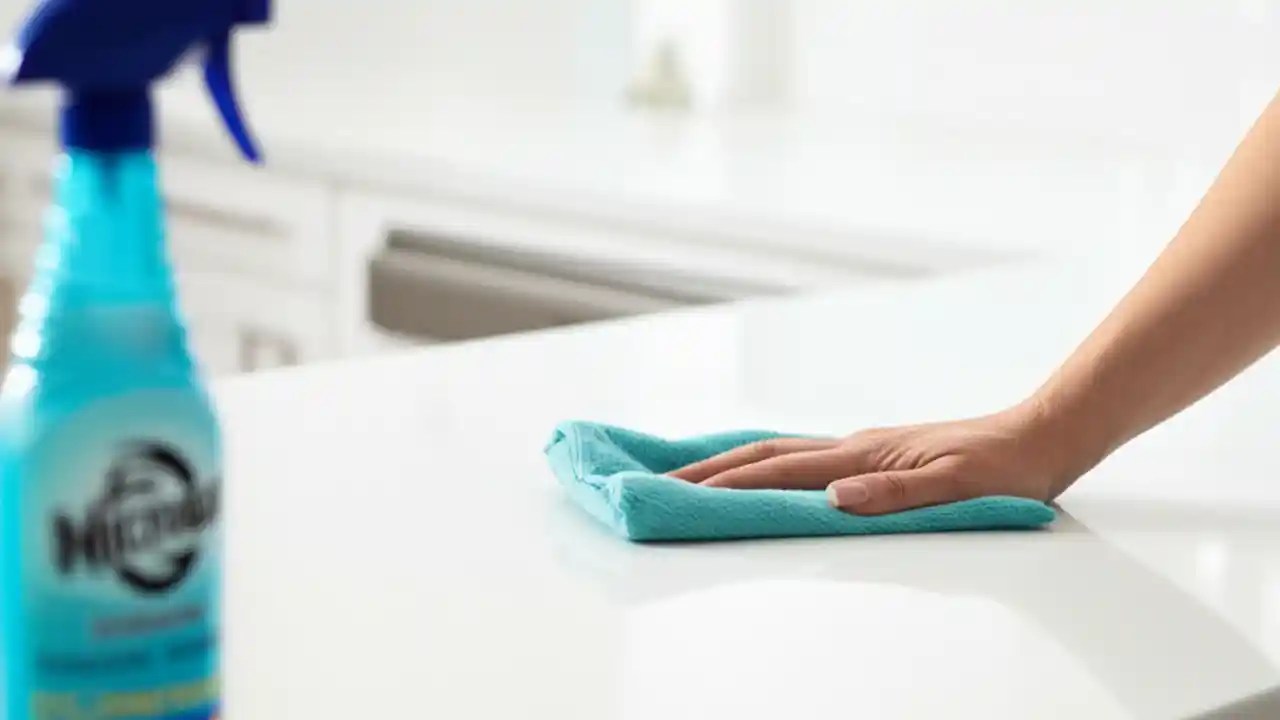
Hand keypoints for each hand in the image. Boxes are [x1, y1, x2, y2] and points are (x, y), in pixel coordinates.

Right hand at [669, 401, 1084, 514]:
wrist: (1038, 438)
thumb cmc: (1003, 469)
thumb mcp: (958, 487)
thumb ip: (897, 493)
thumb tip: (833, 497)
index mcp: (866, 456)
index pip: (782, 472)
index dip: (729, 485)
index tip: (681, 494)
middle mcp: (854, 447)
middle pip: (764, 453)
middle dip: (709, 469)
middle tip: (660, 481)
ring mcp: (861, 447)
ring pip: (778, 451)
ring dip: (729, 462)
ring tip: (690, 474)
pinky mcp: (872, 454)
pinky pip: (800, 456)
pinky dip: (762, 461)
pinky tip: (759, 469)